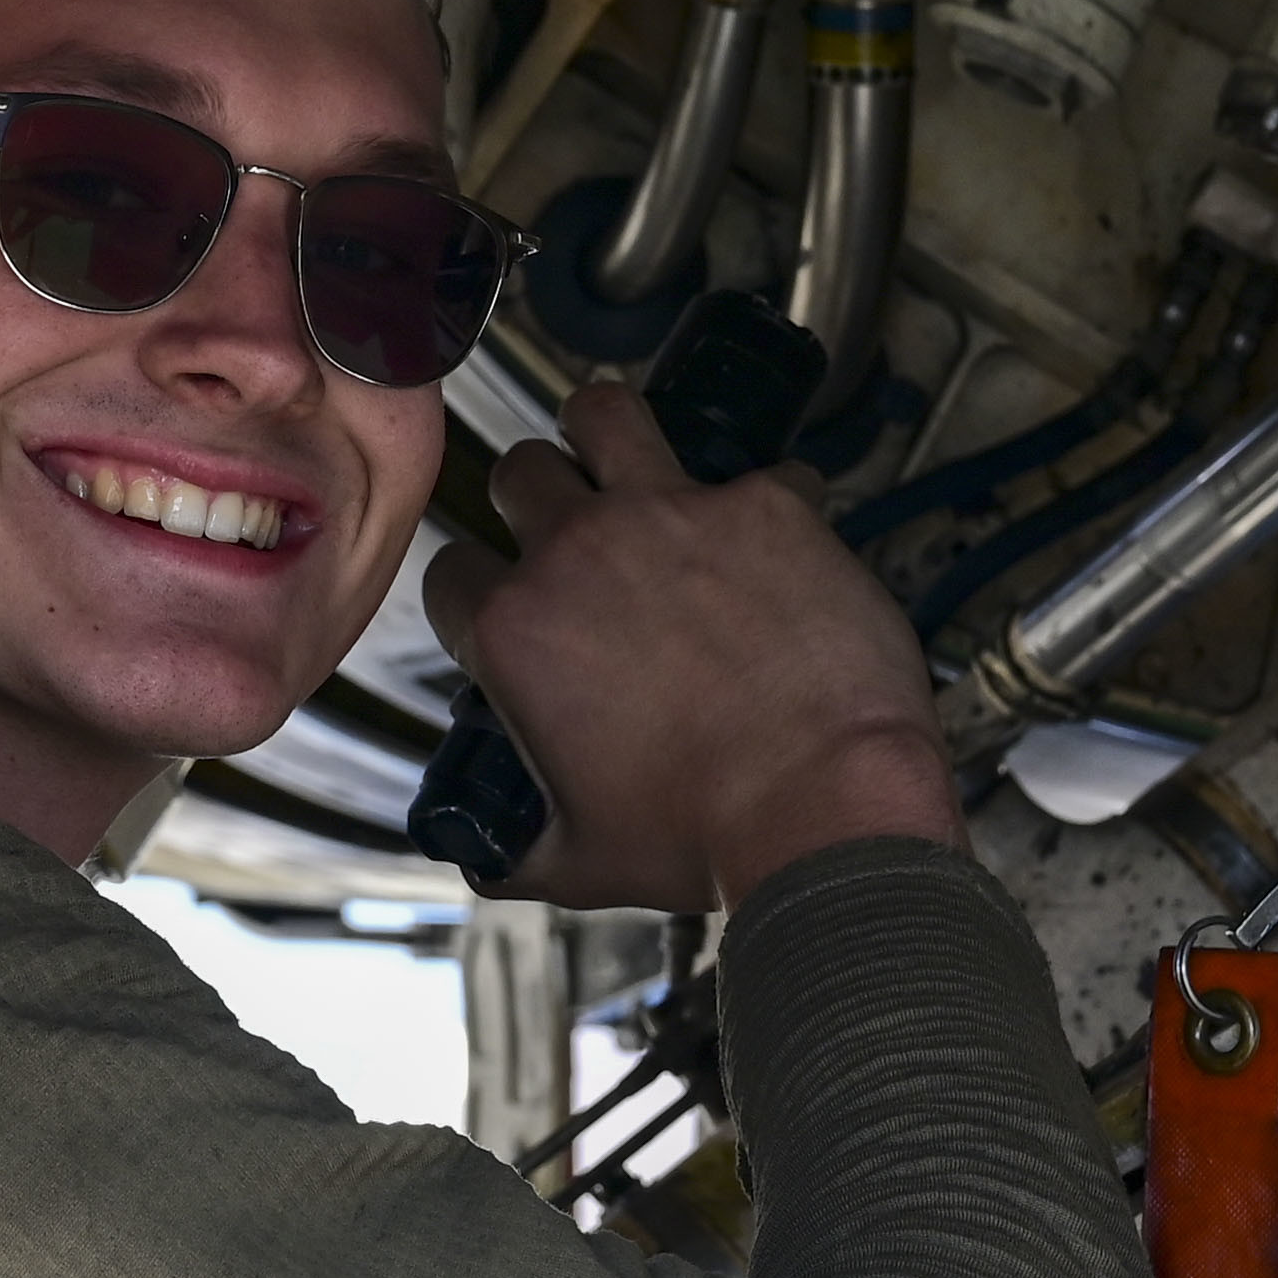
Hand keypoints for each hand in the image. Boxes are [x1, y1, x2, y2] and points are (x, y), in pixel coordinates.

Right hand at [416, 380, 952, 913]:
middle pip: (521, 472)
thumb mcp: (576, 862)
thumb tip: (486, 860)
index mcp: (517, 629)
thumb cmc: (701, 837)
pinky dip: (771, 500)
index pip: (454, 571)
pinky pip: (762, 469)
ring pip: (607, 415)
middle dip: (538, 498)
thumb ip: (511, 850)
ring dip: (610, 434)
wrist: (823, 810)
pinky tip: (784, 538)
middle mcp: (579, 550)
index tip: (514, 608)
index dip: (481, 591)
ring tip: (633, 463)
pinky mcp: (767, 505)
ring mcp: (674, 514)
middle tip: (576, 535)